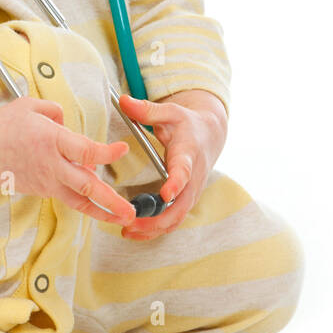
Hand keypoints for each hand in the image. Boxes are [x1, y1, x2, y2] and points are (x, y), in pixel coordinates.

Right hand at [0, 97, 137, 226]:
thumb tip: (69, 126)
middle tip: (131, 210)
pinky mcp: (41, 190)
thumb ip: (57, 112)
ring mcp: (46, 182)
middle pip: (86, 185)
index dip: (108, 153)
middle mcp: (51, 165)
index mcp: (51, 141)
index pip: (87, 152)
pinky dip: (84, 201)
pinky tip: (99, 203)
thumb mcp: (30, 106)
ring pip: (79, 200)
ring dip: (103, 211)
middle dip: (111, 200)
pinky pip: (67, 197)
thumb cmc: (2, 125)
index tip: (123, 149)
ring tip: (123, 218)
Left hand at [117, 90, 227, 240]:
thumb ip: (146, 109)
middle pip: (181, 205)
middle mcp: (193, 178)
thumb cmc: (186, 123)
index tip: (165, 194)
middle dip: (158, 218)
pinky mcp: (187, 199)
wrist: (209, 135)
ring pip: (178, 218)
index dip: (176, 183)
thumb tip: (123, 100)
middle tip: (131, 223)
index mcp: (188, 154)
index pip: (184, 171)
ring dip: (155, 228)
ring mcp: (192, 191)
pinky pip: (175, 219)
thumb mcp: (169, 112)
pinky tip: (136, 232)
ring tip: (128, 232)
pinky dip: (157, 229)